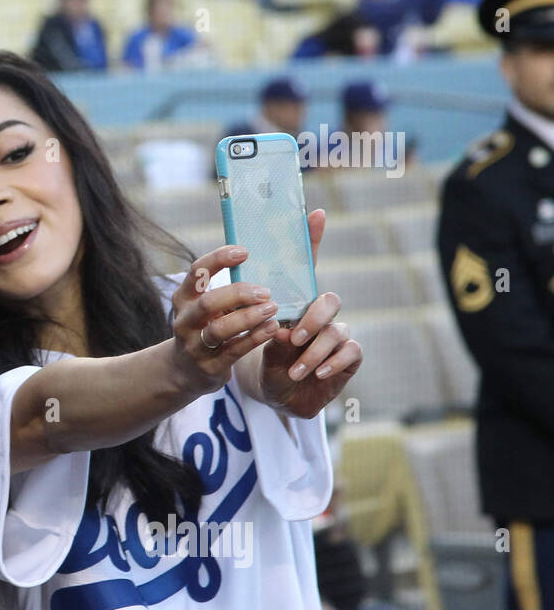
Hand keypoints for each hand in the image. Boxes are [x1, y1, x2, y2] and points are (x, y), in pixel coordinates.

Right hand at [168, 243, 280, 396]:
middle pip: (208, 302)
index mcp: (183, 299)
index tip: (244, 252)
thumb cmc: (205, 328)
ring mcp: (194, 345)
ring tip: (272, 308)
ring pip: (220, 329)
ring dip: (249, 317)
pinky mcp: (209, 366)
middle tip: (265, 291)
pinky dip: (255, 338)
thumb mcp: (205, 308)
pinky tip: (272, 328)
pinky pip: (234, 350)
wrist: (186, 370)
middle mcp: (185, 321)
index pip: (196, 272)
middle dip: (238, 294)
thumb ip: (225, 292)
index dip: (218, 259)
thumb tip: (263, 265)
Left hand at [257, 209, 362, 417]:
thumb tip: (276, 324)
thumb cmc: (267, 363)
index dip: (313, 240)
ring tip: (294, 370)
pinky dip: (331, 363)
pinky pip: (349, 351)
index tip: (316, 213)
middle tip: (290, 338)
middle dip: (312, 319)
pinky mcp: (349, 357)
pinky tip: (316, 374)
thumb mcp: (259, 342)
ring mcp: (336, 333)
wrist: (278, 397)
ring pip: (336, 330)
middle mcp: (319, 314)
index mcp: (296, 303)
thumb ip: (266, 327)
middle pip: (329, 300)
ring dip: (313, 352)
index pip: (306, 268)